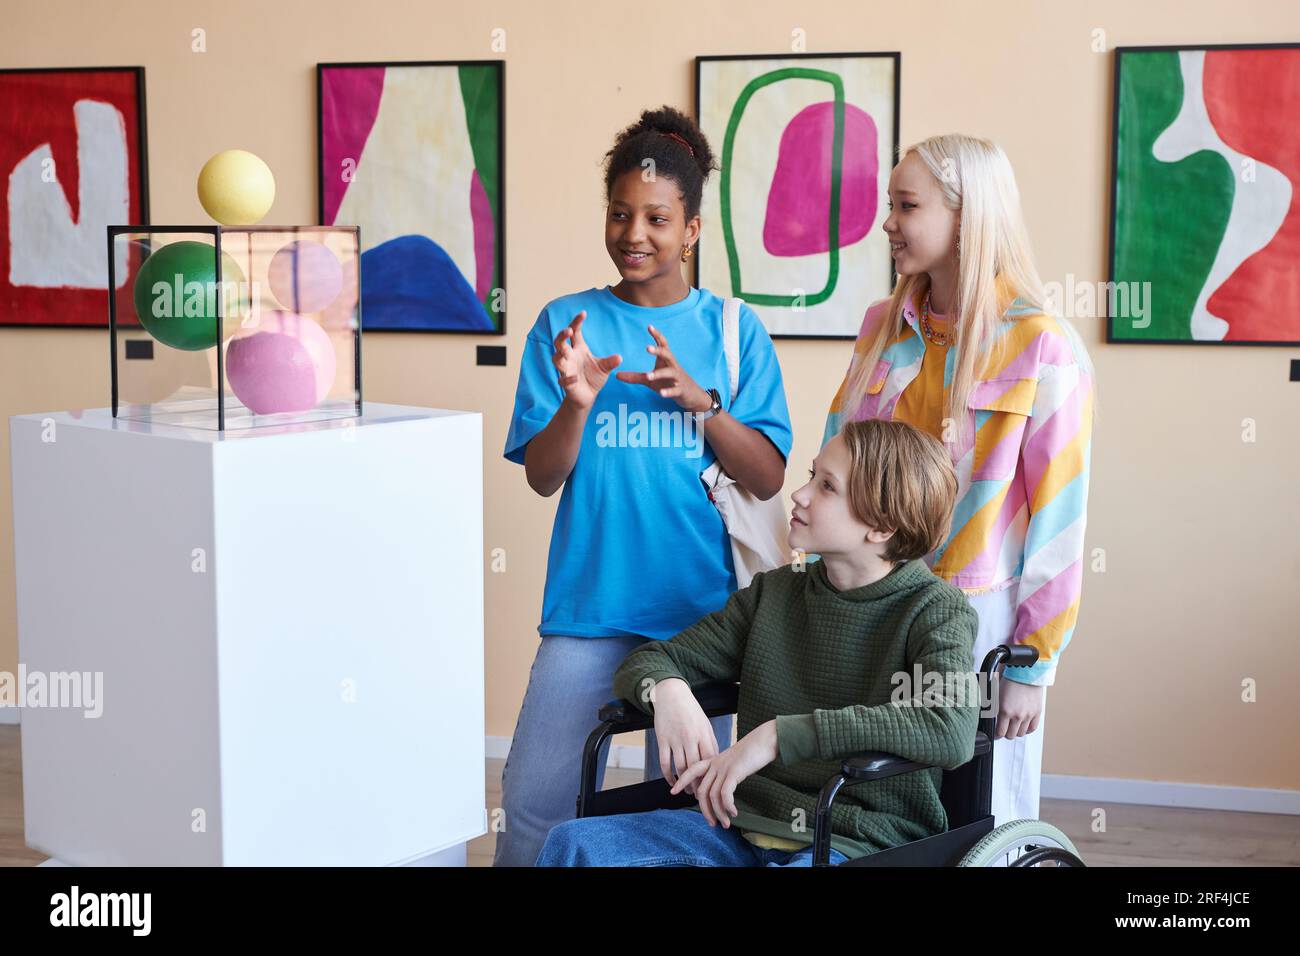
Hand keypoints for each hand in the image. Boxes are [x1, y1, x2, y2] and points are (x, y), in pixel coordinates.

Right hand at [553, 311, 620, 408]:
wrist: (588, 396)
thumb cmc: (593, 377)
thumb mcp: (604, 368)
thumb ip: (610, 362)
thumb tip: (619, 357)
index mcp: (578, 349)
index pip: (575, 332)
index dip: (576, 322)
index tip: (583, 313)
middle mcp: (569, 357)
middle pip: (560, 343)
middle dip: (562, 336)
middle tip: (568, 330)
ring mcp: (566, 370)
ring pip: (557, 359)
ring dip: (559, 355)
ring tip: (566, 351)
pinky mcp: (566, 384)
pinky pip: (564, 380)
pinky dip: (568, 379)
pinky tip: (575, 378)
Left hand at [615, 324, 710, 412]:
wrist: (690, 395)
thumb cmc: (668, 383)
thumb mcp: (650, 380)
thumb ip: (635, 376)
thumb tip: (616, 375)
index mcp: (666, 360)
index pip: (663, 345)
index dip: (657, 335)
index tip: (649, 326)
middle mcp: (673, 366)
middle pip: (667, 354)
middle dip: (658, 350)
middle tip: (647, 348)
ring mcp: (678, 378)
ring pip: (670, 372)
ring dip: (659, 373)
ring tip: (648, 375)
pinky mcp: (681, 390)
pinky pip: (675, 390)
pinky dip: (669, 391)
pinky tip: (661, 394)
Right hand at [649, 678, 720, 792]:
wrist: (672, 695)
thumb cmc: (691, 711)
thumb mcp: (705, 724)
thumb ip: (711, 742)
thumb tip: (717, 762)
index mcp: (703, 734)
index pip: (709, 761)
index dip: (710, 776)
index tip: (711, 787)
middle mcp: (690, 738)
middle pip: (695, 768)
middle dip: (697, 784)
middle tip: (698, 796)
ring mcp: (675, 739)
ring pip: (679, 768)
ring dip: (682, 783)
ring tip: (685, 791)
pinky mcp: (662, 739)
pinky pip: (664, 762)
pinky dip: (667, 775)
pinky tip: (671, 782)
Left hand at [670, 719, 778, 827]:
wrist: (765, 739)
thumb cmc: (753, 751)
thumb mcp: (734, 761)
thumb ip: (725, 771)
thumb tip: (722, 788)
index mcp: (714, 760)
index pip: (692, 770)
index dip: (682, 780)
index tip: (673, 792)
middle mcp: (716, 764)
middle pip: (702, 791)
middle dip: (705, 810)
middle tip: (712, 823)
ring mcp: (724, 767)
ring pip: (713, 795)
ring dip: (719, 813)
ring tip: (725, 823)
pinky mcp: (734, 772)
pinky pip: (725, 794)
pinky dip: (728, 806)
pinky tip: (734, 813)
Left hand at [995, 677, 1044, 738]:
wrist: (1026, 672)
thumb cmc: (1009, 679)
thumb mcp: (995, 693)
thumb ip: (992, 706)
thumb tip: (988, 714)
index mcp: (1004, 710)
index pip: (1000, 732)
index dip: (997, 734)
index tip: (997, 733)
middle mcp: (1017, 715)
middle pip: (1010, 735)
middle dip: (1006, 734)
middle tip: (1004, 730)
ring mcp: (1028, 715)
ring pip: (1021, 733)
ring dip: (1016, 732)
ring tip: (1013, 728)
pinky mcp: (1037, 713)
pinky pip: (1032, 728)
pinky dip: (1027, 730)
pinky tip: (1023, 727)